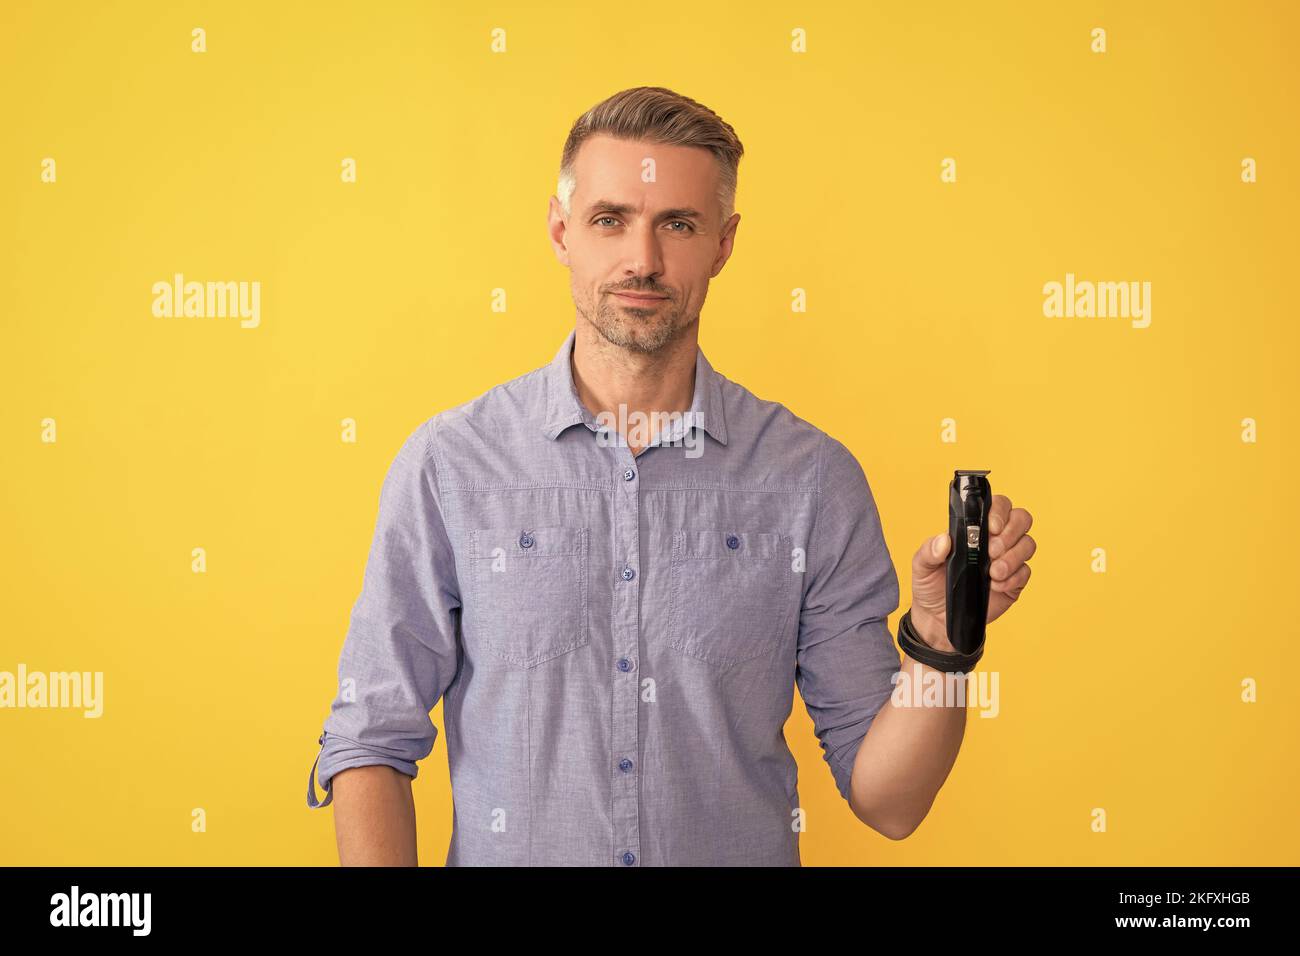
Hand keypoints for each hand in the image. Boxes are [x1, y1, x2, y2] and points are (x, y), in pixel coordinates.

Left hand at [907, 494, 1035, 651]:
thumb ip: (929, 550)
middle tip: (992, 550)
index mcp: (974, 528)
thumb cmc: (931, 584)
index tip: (991, 527)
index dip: (1000, 511)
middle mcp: (995, 539)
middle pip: (1021, 519)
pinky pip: (1025, 572)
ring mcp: (1007, 560)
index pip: (998, 506)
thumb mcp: (922, 565)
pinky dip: (1013, 577)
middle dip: (1011, 532)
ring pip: (1028, 544)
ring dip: (1013, 557)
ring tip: (993, 572)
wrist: (936, 617)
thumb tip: (944, 540)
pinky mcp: (1013, 582)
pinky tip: (995, 585)